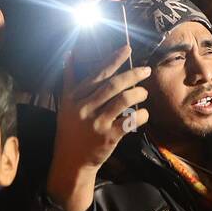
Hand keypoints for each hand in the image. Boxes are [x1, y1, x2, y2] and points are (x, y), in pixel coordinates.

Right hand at [52, 45, 149, 175]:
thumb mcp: (65, 104)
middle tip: (146, 70)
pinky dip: (141, 115)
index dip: (114, 60)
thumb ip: (69, 79)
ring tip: (144, 92)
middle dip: (133, 75)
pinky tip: (144, 113)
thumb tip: (69, 54)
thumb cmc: (70, 130)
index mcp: (75, 97)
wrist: (71, 161)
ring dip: (138, 93)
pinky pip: (130, 121)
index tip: (128, 49)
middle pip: (113, 85)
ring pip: (124, 100)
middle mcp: (85, 108)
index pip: (98, 74)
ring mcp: (97, 123)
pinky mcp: (108, 137)